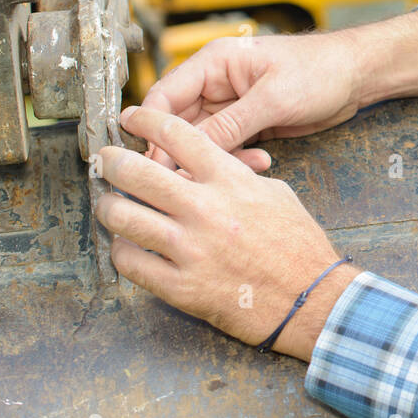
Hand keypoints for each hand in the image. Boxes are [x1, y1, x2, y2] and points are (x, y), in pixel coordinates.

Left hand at [96, 105, 359, 359]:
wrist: (311, 299)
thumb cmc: (298, 247)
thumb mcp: (276, 194)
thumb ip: (237, 178)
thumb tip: (204, 170)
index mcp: (230, 181)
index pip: (177, 135)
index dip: (146, 120)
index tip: (132, 117)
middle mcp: (206, 210)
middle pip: (136, 172)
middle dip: (112, 162)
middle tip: (106, 162)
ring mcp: (190, 250)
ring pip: (122, 217)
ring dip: (108, 208)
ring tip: (109, 206)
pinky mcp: (181, 287)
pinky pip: (130, 263)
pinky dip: (121, 251)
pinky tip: (127, 246)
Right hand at [140, 32, 362, 169]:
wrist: (356, 77)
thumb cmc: (320, 70)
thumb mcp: (273, 98)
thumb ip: (231, 124)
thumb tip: (191, 148)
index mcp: (214, 63)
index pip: (164, 96)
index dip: (152, 128)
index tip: (150, 160)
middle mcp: (216, 84)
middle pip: (179, 124)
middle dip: (183, 152)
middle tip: (188, 180)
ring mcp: (231, 106)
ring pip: (204, 141)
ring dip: (218, 159)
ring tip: (243, 167)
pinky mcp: (249, 125)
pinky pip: (229, 148)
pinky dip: (239, 161)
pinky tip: (261, 163)